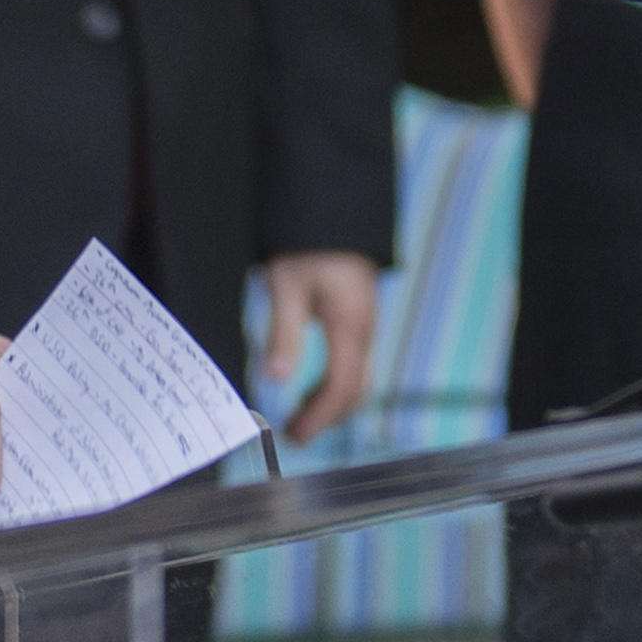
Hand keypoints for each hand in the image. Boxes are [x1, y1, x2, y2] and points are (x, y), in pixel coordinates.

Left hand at [259, 251, 383, 443]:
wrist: (334, 207)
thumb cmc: (308, 242)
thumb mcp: (286, 285)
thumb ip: (284, 332)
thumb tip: (277, 377)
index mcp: (349, 324)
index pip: (341, 386)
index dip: (320, 416)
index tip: (295, 434)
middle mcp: (364, 328)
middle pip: (356, 388)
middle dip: (328, 417)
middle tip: (296, 434)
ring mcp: (364, 324)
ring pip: (358, 377)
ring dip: (332, 402)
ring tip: (299, 417)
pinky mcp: (358, 318)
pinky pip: (354, 362)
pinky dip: (335, 383)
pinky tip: (311, 388)